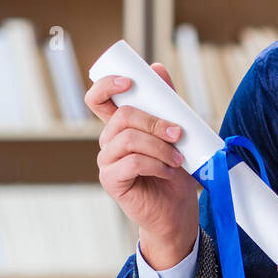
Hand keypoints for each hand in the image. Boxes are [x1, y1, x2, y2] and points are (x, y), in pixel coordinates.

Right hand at [85, 63, 200, 269]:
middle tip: (179, 134)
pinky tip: (169, 172)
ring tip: (178, 159)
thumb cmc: (176, 170)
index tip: (129, 81)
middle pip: (122, 117)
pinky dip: (156, 164)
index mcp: (121, 126)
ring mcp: (107, 161)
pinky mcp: (111, 181)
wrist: (178, 209)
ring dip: (159, 146)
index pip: (98, 99)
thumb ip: (167, 103)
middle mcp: (109, 141)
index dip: (107, 85)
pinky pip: (131, 162)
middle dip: (154, 122)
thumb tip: (157, 68)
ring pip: (128, 139)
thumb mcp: (177, 133)